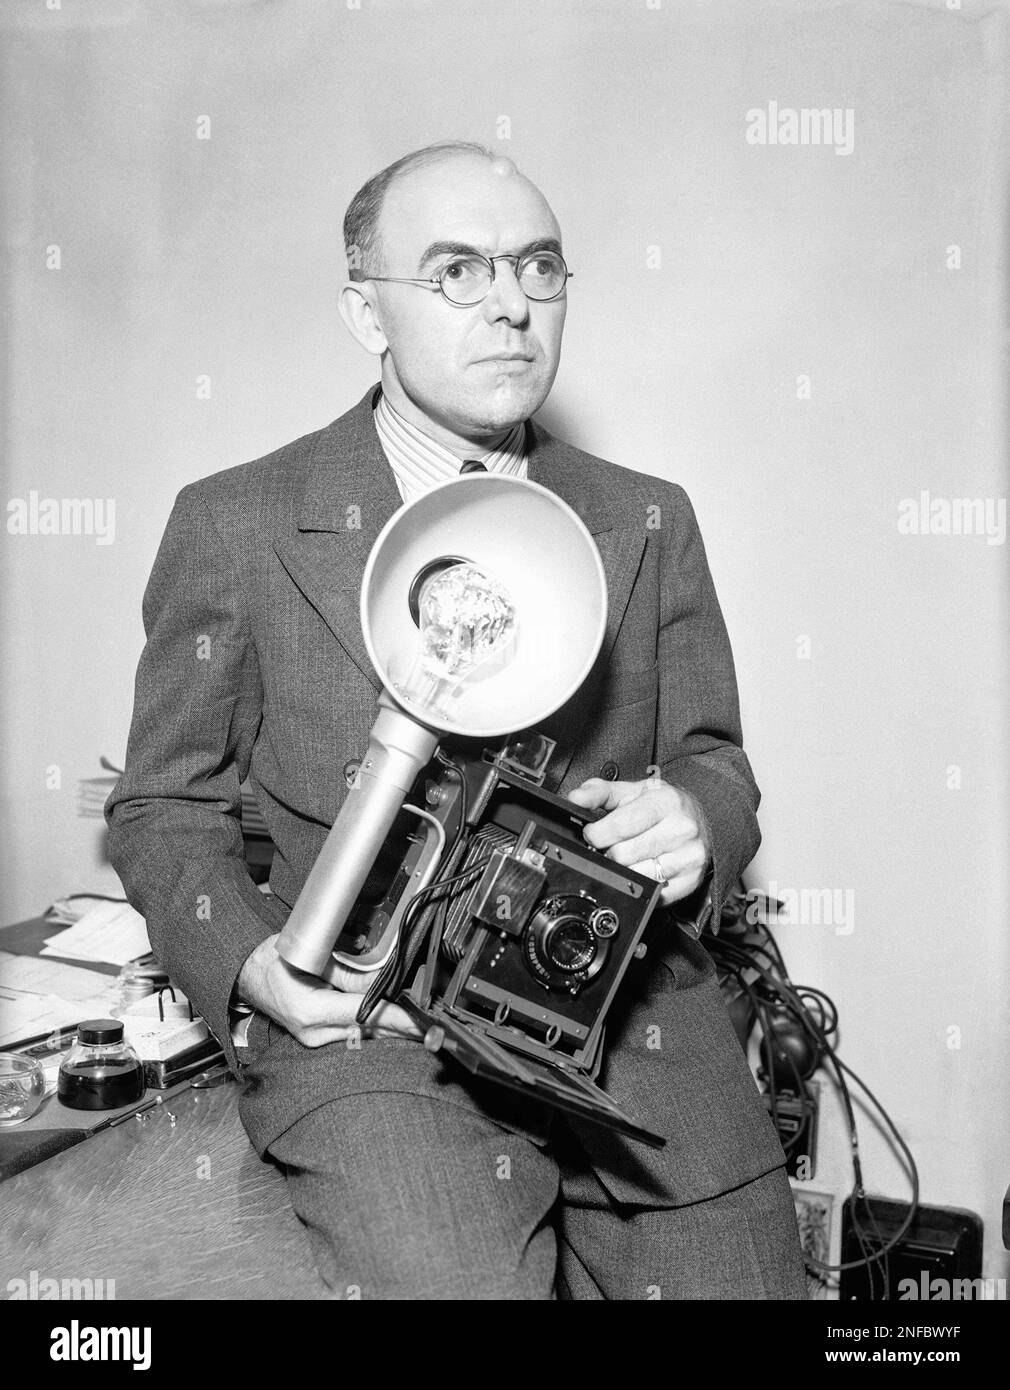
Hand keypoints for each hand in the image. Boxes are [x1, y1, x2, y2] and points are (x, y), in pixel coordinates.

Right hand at [236, 936, 422, 1047]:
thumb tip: (379, 979)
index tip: (416, 1020)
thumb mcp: (311, 958)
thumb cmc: (273, 962)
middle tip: (428, 1029)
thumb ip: (346, 972)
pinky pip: (351, 1033)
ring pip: (361, 1034)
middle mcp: (313, 1032)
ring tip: (417, 1027)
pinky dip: (372, 1027)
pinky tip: (391, 1025)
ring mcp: (313, 1039)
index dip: (394, 1017)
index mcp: (310, 1011)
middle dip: (400, 1028)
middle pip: (367, 1030)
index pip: (363, 1015)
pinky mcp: (316, 1038)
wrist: (248, 975)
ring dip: (389, 1029)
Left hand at [567, 776, 710, 905]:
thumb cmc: (663, 807)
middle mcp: (682, 829)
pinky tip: (645, 869)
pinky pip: (653, 894)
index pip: (620, 825)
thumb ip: (599, 792)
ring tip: (630, 856)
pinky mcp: (691, 880)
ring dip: (624, 870)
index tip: (593, 834)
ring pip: (636, 876)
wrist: (703, 822)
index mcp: (665, 802)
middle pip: (623, 855)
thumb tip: (575, 798)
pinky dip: (642, 885)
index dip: (597, 833)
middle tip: (614, 845)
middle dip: (609, 852)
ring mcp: (689, 857)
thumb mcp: (632, 792)